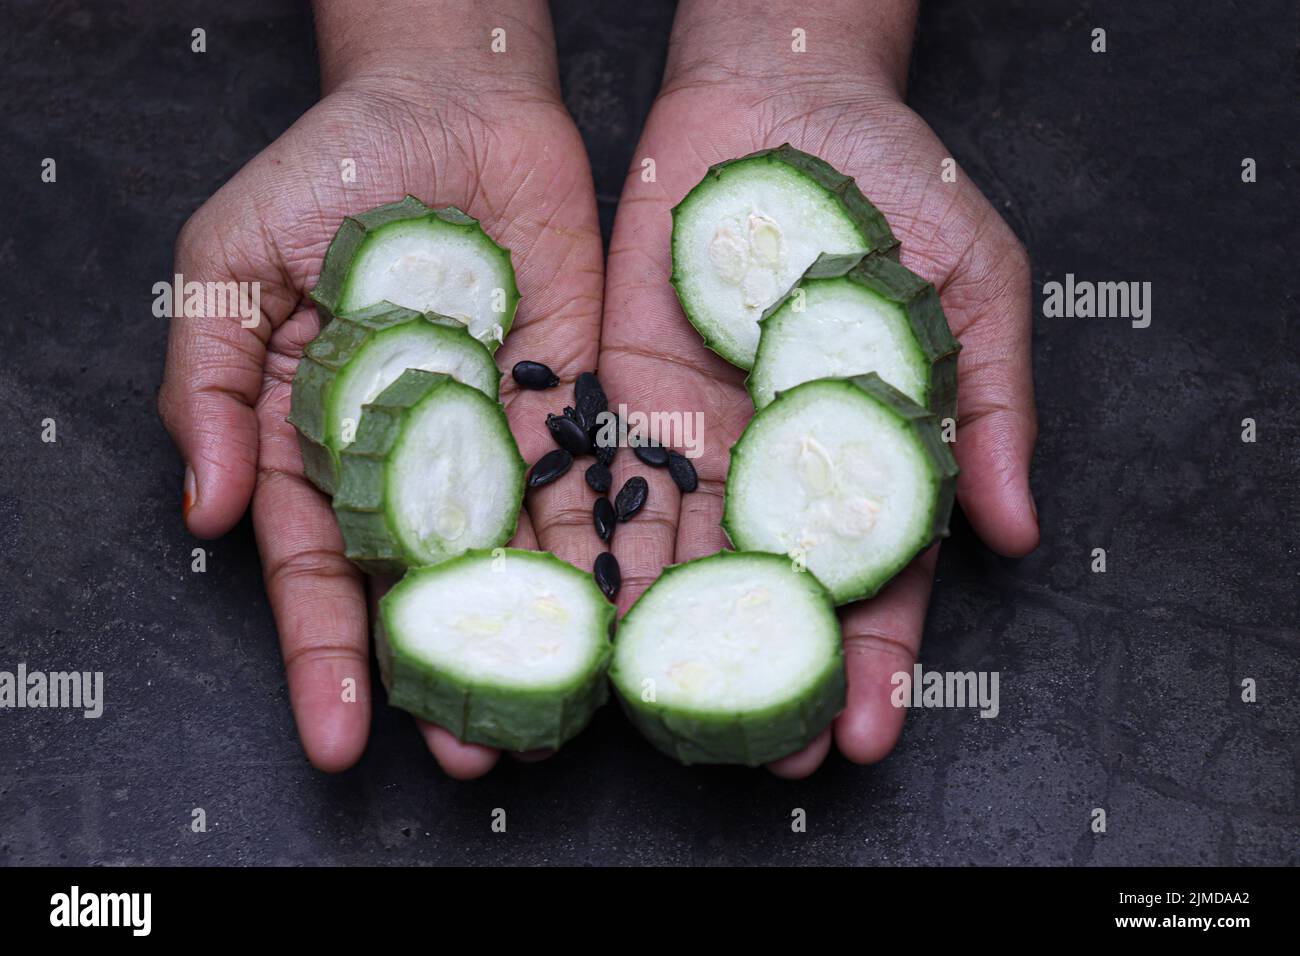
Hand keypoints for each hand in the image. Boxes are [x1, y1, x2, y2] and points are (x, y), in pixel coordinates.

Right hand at [157, 1, 603, 777]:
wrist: (445, 103)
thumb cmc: (323, 173)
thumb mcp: (230, 268)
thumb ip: (210, 386)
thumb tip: (202, 512)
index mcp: (324, 446)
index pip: (322, 570)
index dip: (327, 653)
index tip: (337, 736)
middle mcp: (419, 461)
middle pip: (432, 586)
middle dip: (448, 670)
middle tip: (469, 754)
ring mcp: (502, 435)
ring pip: (523, 553)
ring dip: (540, 633)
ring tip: (556, 711)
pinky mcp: (577, 395)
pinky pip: (597, 478)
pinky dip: (614, 541)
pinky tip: (627, 607)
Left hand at [598, 0, 1037, 775]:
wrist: (787, 99)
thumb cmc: (897, 182)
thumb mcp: (976, 285)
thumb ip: (990, 404)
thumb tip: (1016, 526)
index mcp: (864, 454)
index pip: (872, 577)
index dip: (870, 658)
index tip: (860, 732)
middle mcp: (777, 462)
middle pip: (772, 590)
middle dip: (768, 672)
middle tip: (765, 759)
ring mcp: (698, 434)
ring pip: (683, 557)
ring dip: (675, 639)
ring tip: (667, 714)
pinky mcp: (626, 393)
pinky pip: (608, 482)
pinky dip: (598, 548)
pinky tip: (591, 617)